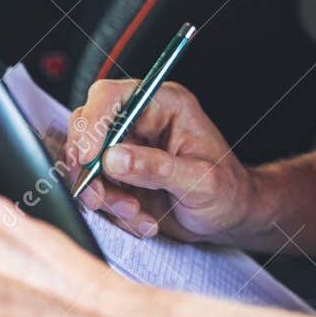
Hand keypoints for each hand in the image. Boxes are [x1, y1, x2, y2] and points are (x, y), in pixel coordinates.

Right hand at [63, 80, 267, 247]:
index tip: (88, 157)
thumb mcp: (200, 181)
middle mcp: (142, 122)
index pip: (112, 96)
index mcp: (165, 106)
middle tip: (103, 198)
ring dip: (105, 197)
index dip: (92, 123)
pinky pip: (96, 190)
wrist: (228, 217)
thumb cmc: (226, 192)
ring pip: (87, 166)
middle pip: (87, 130)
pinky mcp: (120, 175)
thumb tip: (114, 159)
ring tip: (138, 213)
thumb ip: (158, 169)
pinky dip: (113, 211)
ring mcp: (128, 149)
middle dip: (91, 170)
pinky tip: (143, 220)